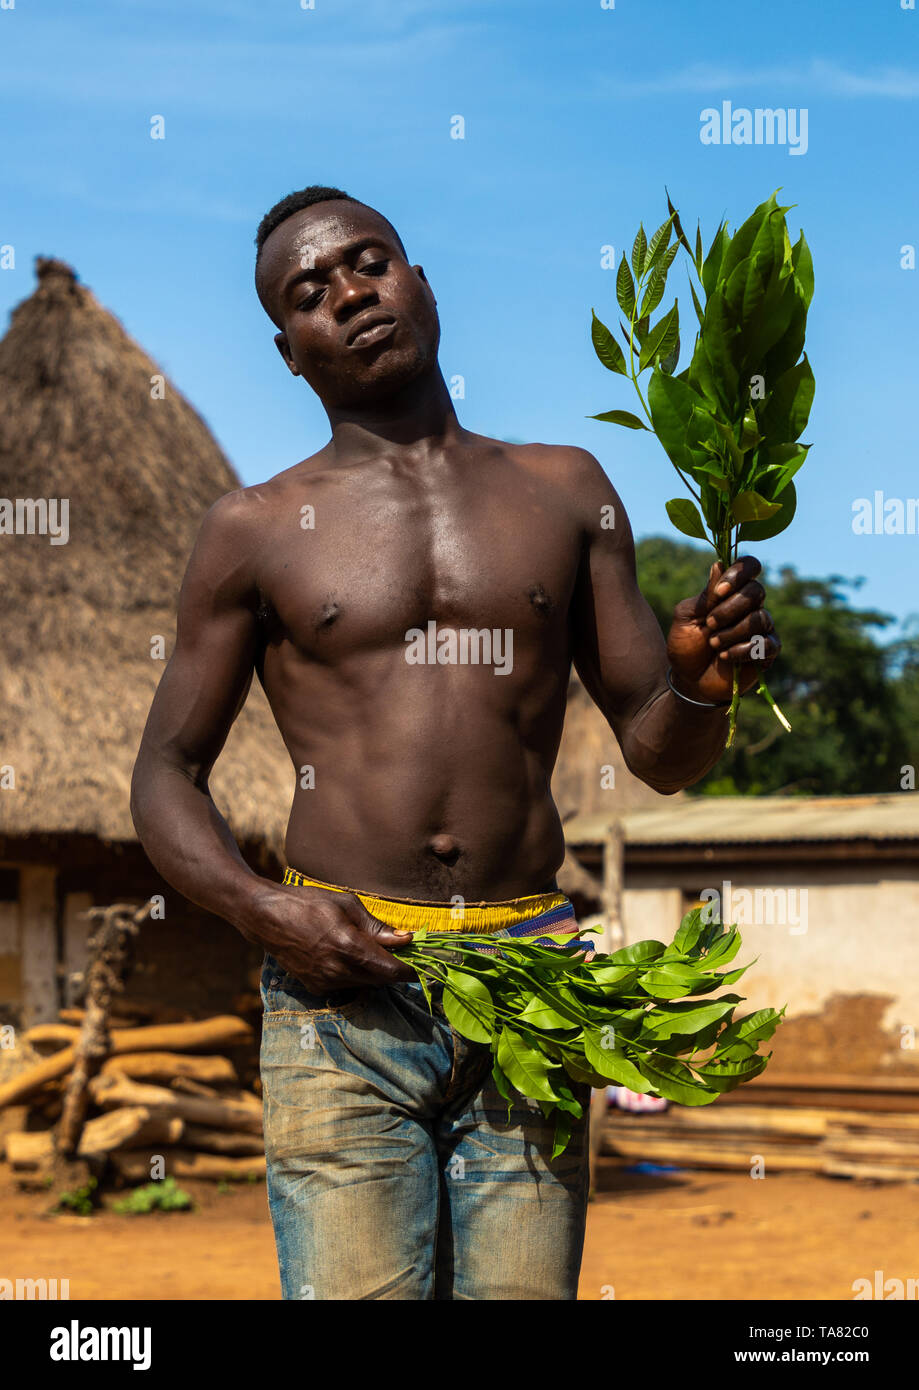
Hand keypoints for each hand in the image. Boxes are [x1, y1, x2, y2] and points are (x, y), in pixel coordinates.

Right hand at [239, 881, 416, 991]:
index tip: (423, 966)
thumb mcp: (347, 904)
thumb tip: (405, 939)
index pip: (391, 971)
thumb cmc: (307, 903)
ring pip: (364, 984)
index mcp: (349, 947)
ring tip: (375, 951)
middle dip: (394, 970)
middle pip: (380, 981)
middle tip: (402, 954)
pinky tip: (350, 956)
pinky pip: (346, 985)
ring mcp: (325, 982)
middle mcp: (338, 970)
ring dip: (375, 972)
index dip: (410, 971)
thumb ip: (377, 926)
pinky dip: (356, 975)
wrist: (266, 918)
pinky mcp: (315, 987)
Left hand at [666, 555, 779, 704]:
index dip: (739, 573)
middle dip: (729, 608)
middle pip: (756, 591)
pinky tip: (725, 657)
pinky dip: (742, 650)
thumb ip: (705, 595)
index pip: (750, 566)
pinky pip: (766, 643)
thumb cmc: (686, 646)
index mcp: (731, 591)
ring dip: (732, 632)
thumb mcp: (687, 616)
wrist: (688, 681)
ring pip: (760, 618)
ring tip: (713, 644)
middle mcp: (750, 606)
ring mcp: (761, 628)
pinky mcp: (766, 652)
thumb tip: (719, 564)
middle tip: (709, 624)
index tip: (719, 591)